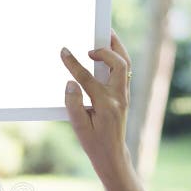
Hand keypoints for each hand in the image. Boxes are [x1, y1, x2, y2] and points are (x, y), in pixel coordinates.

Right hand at [60, 30, 132, 180]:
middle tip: (93, 41)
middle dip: (106, 49)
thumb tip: (70, 83)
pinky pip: (124, 71)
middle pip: (119, 64)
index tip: (64, 51)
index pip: (87, 78)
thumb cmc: (93, 142)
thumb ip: (73, 104)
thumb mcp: (78, 127)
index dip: (73, 64)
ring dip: (117, 48)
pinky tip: (107, 53)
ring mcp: (124, 95)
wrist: (112, 154)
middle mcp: (118, 97)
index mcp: (106, 105)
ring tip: (107, 35)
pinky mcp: (123, 95)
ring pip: (126, 65)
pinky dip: (117, 58)